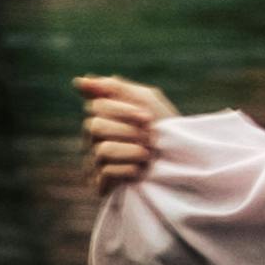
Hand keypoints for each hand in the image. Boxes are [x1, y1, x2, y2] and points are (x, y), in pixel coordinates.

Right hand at [76, 74, 172, 202]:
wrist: (185, 162)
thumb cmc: (166, 128)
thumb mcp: (146, 100)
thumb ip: (116, 88)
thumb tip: (79, 81)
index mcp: (102, 115)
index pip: (97, 105)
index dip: (124, 110)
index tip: (148, 117)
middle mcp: (94, 137)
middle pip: (95, 127)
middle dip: (129, 131)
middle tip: (150, 138)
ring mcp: (95, 161)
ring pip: (102, 150)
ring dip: (132, 150)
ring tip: (148, 154)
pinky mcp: (101, 183)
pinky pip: (106, 172)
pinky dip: (129, 169)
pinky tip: (140, 170)